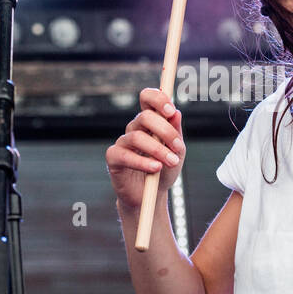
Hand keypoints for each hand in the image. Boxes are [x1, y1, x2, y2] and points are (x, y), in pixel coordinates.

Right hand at [106, 88, 185, 210]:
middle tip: (178, 147)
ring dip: (158, 150)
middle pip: (145, 116)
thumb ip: (176, 132)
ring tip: (171, 162)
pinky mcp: (114, 158)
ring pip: (137, 137)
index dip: (157, 98)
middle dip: (165, 131)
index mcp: (150, 122)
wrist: (152, 195)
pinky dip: (142, 162)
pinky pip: (126, 155)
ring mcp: (123, 142)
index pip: (147, 97)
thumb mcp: (177, 151)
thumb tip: (176, 112)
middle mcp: (134, 128)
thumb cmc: (165, 169)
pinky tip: (156, 168)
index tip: (170, 110)